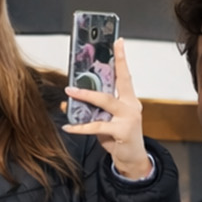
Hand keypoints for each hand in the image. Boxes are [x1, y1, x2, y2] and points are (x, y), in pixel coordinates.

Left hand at [62, 38, 149, 178]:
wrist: (132, 160)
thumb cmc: (119, 138)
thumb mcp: (105, 121)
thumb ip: (91, 110)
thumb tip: (69, 102)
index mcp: (129, 99)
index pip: (125, 75)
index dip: (122, 58)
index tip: (118, 41)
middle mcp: (131, 105)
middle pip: (116, 84)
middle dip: (95, 78)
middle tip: (76, 77)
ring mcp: (128, 118)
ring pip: (105, 102)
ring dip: (85, 96)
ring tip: (70, 93)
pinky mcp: (122, 131)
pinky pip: (97, 125)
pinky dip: (81, 126)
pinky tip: (69, 126)